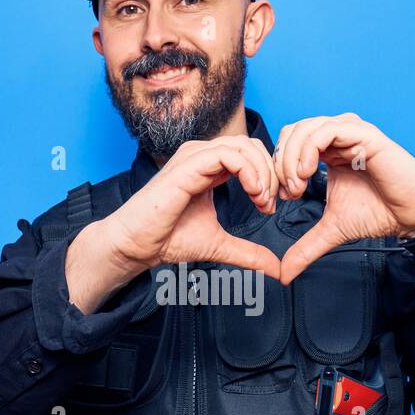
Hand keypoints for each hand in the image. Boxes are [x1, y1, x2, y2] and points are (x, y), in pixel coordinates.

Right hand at [101, 134, 282, 278]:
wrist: (137, 245)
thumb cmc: (168, 239)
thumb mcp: (220, 246)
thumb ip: (249, 253)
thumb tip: (276, 269)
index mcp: (210, 167)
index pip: (250, 155)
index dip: (268, 177)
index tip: (270, 207)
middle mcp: (202, 156)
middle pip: (251, 145)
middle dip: (270, 173)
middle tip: (270, 204)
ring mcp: (194, 157)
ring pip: (243, 146)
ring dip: (262, 172)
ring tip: (262, 200)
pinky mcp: (188, 165)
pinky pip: (228, 155)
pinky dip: (249, 171)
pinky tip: (253, 193)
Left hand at [272, 113, 414, 284]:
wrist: (412, 216)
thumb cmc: (379, 213)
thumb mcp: (332, 229)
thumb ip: (305, 247)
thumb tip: (284, 273)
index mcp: (328, 149)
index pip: (289, 143)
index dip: (276, 169)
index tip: (279, 199)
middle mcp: (338, 135)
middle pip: (292, 132)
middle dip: (280, 164)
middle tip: (287, 193)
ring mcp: (351, 132)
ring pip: (305, 129)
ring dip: (292, 158)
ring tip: (298, 186)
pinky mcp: (364, 135)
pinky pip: (326, 130)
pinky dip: (309, 150)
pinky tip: (308, 174)